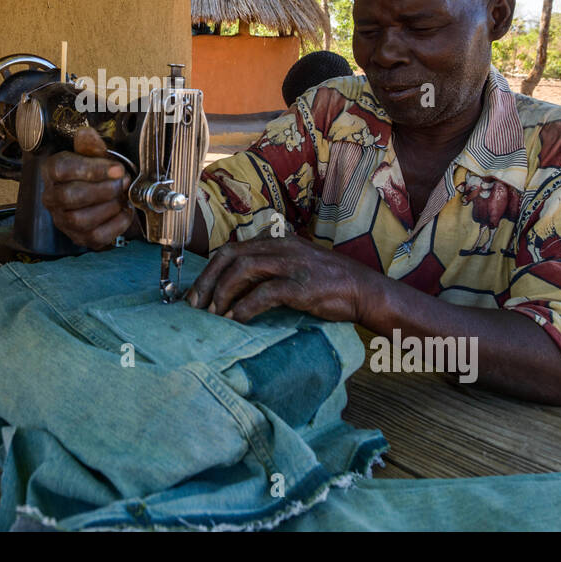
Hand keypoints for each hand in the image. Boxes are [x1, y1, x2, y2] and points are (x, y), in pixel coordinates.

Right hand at [41, 127, 136, 248]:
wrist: (91, 193)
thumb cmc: (89, 172)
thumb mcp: (90, 153)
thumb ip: (90, 145)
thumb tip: (87, 134)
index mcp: (52, 171)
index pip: (62, 170)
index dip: (92, 169)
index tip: (117, 168)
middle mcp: (52, 198)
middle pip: (69, 197)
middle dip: (102, 190)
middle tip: (122, 182)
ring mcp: (62, 220)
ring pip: (79, 219)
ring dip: (108, 207)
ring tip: (121, 196)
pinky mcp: (78, 237)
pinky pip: (95, 237)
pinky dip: (115, 224)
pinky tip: (123, 211)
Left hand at [185, 232, 376, 323]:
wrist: (363, 290)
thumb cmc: (327, 283)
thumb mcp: (294, 265)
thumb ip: (268, 269)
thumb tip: (233, 290)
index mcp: (276, 242)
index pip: (231, 250)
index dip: (209, 271)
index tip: (197, 294)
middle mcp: (280, 247)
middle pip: (231, 256)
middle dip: (208, 281)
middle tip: (196, 305)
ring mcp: (291, 265)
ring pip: (244, 270)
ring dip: (223, 293)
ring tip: (215, 314)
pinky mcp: (301, 286)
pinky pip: (264, 293)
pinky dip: (245, 307)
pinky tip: (236, 319)